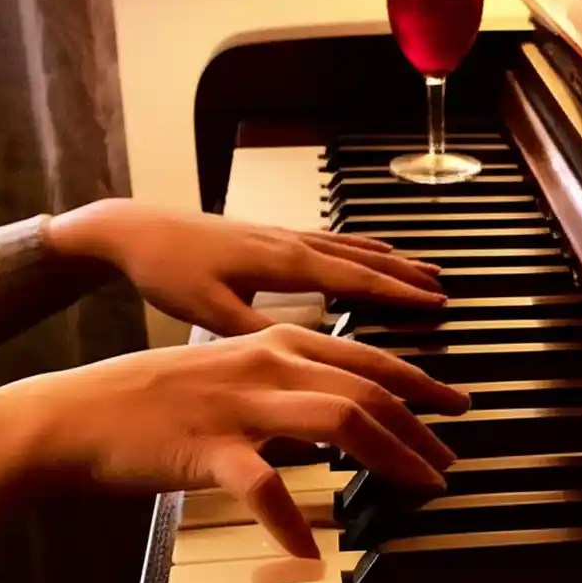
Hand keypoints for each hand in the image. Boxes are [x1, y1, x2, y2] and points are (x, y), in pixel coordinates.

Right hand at [0, 324, 467, 557]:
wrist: (82, 413)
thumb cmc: (162, 395)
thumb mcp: (238, 367)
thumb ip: (293, 379)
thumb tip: (343, 407)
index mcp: (280, 342)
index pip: (370, 359)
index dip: (422, 383)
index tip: (456, 405)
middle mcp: (269, 364)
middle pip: (367, 390)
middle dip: (419, 427)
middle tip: (449, 459)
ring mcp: (241, 405)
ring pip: (338, 422)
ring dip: (389, 457)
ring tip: (419, 485)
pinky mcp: (207, 449)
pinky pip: (262, 486)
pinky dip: (289, 519)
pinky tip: (307, 547)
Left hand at [46, 199, 443, 335]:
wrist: (134, 230)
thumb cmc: (168, 271)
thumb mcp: (208, 312)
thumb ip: (259, 331)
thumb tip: (305, 352)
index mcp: (285, 263)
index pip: (358, 279)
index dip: (400, 294)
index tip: (437, 304)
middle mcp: (294, 244)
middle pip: (366, 260)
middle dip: (409, 276)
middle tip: (447, 292)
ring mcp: (286, 236)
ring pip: (354, 247)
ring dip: (393, 260)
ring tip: (427, 270)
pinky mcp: (274, 235)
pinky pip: (335, 240)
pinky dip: (365, 248)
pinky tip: (374, 252)